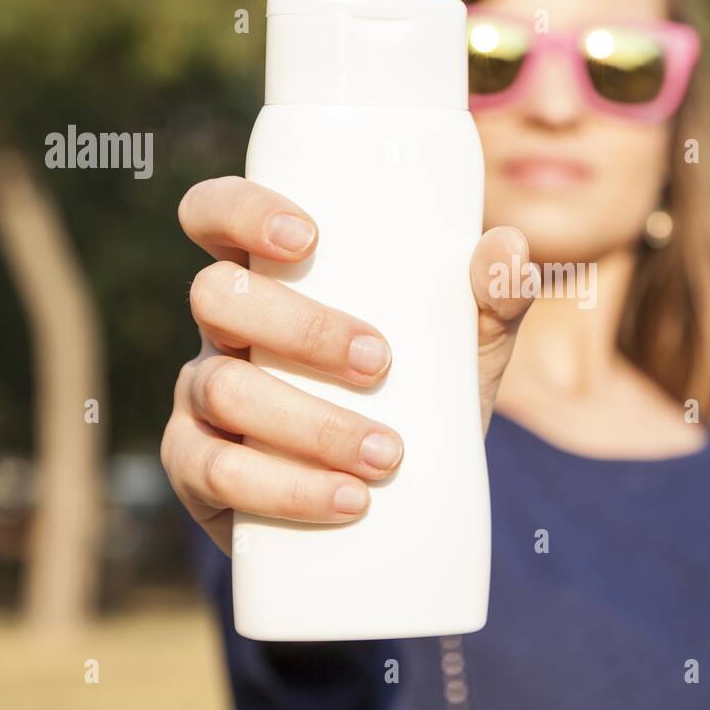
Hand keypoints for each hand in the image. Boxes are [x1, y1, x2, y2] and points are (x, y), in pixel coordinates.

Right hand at [160, 176, 532, 553]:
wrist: (401, 500)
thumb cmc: (423, 392)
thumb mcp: (466, 344)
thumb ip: (494, 296)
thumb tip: (510, 247)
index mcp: (269, 275)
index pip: (216, 214)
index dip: (241, 210)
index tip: (308, 237)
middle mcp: (222, 328)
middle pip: (217, 297)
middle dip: (302, 328)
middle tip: (381, 363)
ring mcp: (200, 398)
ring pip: (221, 389)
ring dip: (309, 423)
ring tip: (388, 454)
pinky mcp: (199, 471)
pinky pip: (211, 472)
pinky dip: (285, 488)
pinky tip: (346, 500)